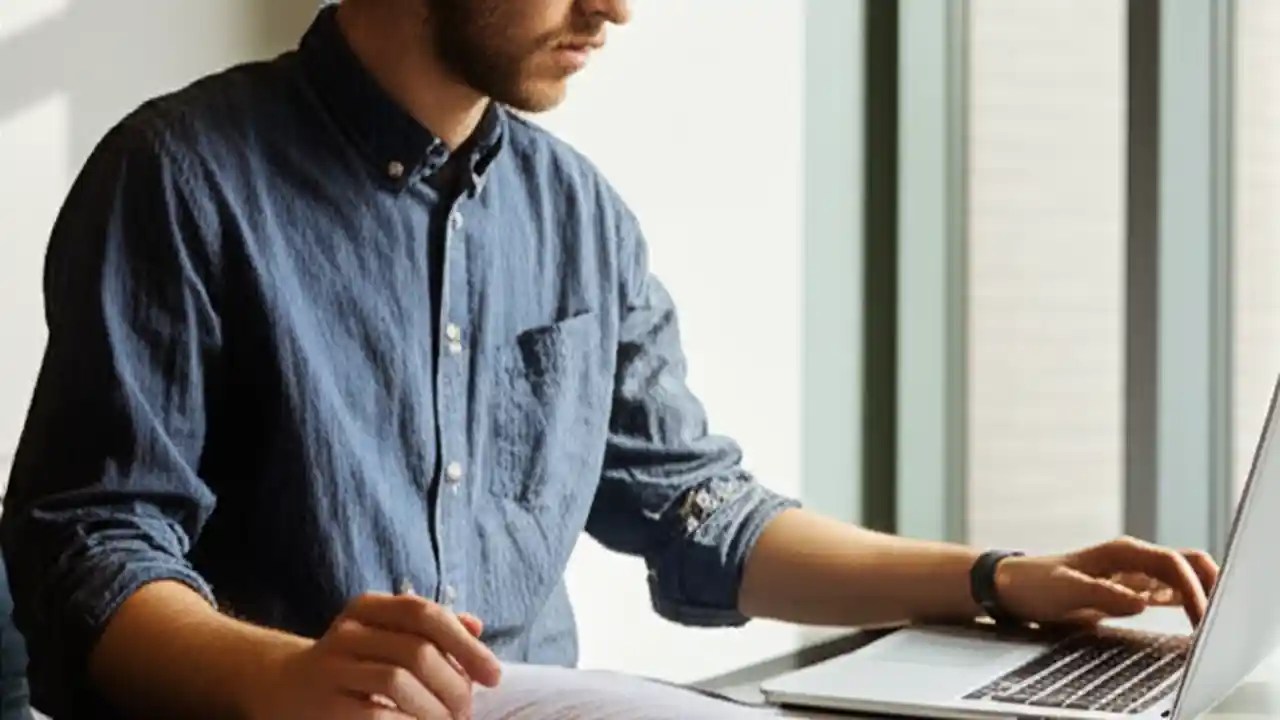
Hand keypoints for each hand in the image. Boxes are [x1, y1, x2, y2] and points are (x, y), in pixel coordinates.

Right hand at [248, 593, 501, 719]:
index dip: (465, 645)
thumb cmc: (353, 663)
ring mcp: (331, 667)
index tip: (494, 676)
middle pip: (417, 650)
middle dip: (454, 685)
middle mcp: (348, 631)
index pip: (425, 614)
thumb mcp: (387, 636)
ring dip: (434, 708)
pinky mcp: (325, 705)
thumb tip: (477, 627)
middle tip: (467, 709)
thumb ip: (431, 630)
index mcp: (369, 607)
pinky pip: (376, 713)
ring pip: (398, 680)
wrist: (281, 688)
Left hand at [994, 536, 1219, 627]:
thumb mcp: (1065, 590)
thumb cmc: (1034, 584)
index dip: (1193, 588)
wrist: (1011, 586)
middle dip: (1208, 584)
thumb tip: (1142, 603)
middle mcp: (1131, 559)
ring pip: (1180, 577)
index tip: (1200, 616)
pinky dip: (1184, 602)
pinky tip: (1192, 619)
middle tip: (1217, 617)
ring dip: (1199, 593)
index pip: (1172, 563)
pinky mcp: (1127, 589)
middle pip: (1186, 564)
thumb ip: (1103, 595)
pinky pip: (1166, 591)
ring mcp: (1131, 573)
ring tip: (1210, 622)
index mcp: (1121, 552)